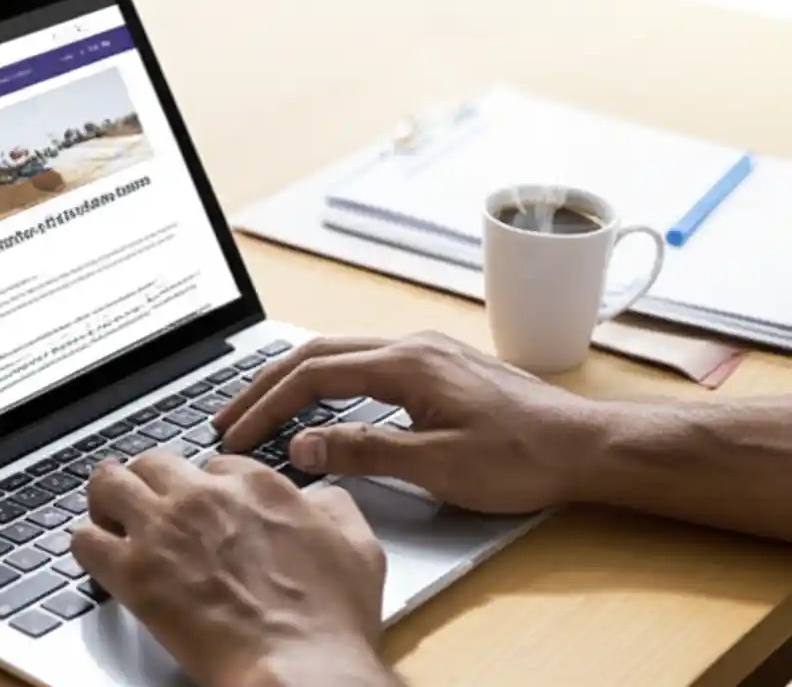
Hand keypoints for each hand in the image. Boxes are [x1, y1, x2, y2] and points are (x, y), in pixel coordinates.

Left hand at [72, 451, 397, 686]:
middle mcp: (205, 496)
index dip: (204, 488)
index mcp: (257, 485)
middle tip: (149, 507)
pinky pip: (83, 539)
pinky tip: (99, 558)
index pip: (212, 465)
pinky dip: (86, 544)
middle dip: (150, 484)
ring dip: (107, 499)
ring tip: (109, 517)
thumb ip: (333, 508)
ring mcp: (164, 530)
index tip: (202, 509)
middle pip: (154, 463)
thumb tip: (318, 497)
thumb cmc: (330, 620)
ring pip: (108, 483)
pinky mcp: (134, 573)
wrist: (301, 667)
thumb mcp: (358, 546)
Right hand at [213, 332, 605, 513]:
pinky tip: (316, 406)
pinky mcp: (436, 368)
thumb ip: (363, 451)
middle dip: (265, 385)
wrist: (587, 447)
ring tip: (258, 412)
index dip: (266, 406)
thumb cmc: (523, 458)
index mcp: (405, 364)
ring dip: (293, 383)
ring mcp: (425, 353)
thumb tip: (302, 447)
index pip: (312, 375)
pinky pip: (364, 365)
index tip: (236, 435)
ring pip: (338, 356)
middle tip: (226, 419)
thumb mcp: (437, 465)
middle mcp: (410, 347)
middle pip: (316, 354)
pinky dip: (326, 384)